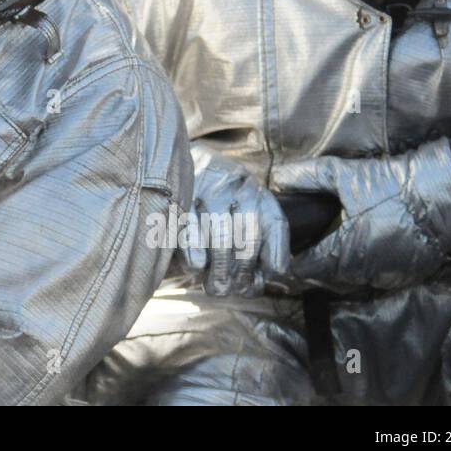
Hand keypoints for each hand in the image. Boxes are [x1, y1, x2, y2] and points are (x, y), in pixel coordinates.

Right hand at [180, 153, 288, 296]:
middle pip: (248, 237)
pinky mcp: (182, 195)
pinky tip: (196, 267)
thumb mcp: (245, 209)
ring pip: (221, 238)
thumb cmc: (216, 200)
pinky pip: (190, 231)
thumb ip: (260, 240)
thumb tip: (266, 277)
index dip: (275, 255)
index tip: (265, 276)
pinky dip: (194, 254)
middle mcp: (239, 187)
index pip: (275, 225)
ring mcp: (209, 189)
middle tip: (234, 290)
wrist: (175, 160)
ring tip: (216, 288)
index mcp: (258, 193)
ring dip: (219, 270)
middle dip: (242, 272)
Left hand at [272, 138, 450, 291]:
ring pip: (349, 281)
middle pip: (324, 278)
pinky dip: (361, 270)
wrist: (447, 195)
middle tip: (298, 249)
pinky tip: (356, 252)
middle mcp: (363, 273)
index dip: (287, 262)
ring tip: (323, 250)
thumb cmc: (392, 185)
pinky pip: (374, 280)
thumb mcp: (344, 174)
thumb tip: (276, 178)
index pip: (304, 269)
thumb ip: (307, 177)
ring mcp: (387, 277)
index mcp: (344, 252)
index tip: (278, 252)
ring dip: (335, 270)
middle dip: (309, 266)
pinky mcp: (406, 276)